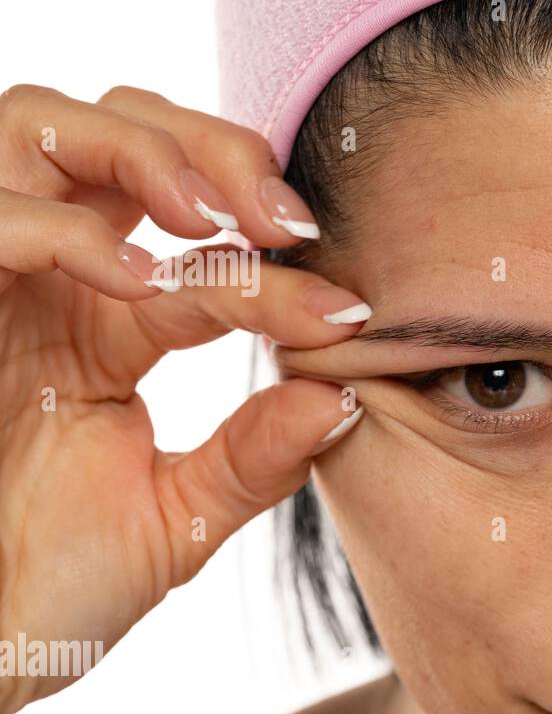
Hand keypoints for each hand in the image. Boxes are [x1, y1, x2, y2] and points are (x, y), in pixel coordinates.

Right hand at [0, 85, 367, 713]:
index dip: (284, 270)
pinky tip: (137, 285)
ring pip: (40, 127)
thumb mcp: (174, 520)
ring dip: (141, 151)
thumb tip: (347, 396)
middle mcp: (51, 282)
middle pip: (122, 131)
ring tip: (213, 222)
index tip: (348, 315)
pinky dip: (65, 230)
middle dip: (215, 150)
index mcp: (110, 323)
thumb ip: (256, 457)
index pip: (210, 258)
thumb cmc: (43, 586)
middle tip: (285, 221)